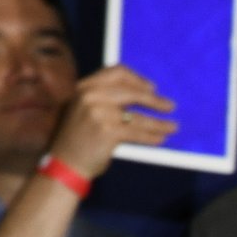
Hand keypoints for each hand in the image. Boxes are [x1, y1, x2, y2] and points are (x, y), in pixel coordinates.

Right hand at [48, 65, 176, 180]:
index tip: (152, 87)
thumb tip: (138, 95)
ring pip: (138, 116)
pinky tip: (161, 138)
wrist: (64, 163)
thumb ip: (102, 99)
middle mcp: (90, 95)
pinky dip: (152, 136)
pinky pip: (137, 132)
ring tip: (173, 126)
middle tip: (169, 106)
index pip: (115, 72)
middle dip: (153, 100)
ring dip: (159, 123)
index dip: (137, 79)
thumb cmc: (76, 139)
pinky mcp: (107, 131)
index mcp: (84, 87)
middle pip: (131, 91)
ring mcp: (98, 112)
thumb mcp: (83, 110)